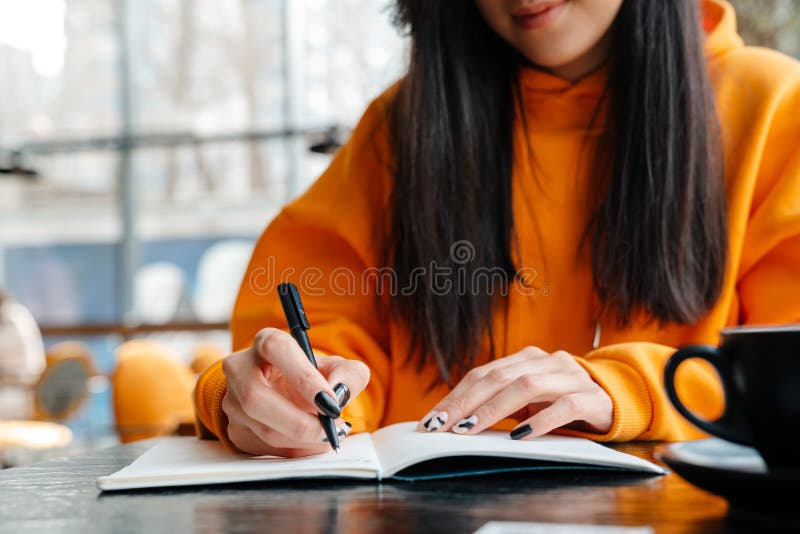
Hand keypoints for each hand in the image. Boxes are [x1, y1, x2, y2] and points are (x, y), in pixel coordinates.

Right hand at [222, 327, 369, 456]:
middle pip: (256, 398)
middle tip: (329, 429)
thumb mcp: (335, 368)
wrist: (288, 393)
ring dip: (301, 440)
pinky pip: (266, 447)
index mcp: (266, 342)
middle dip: (299, 422)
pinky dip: (296, 450)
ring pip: (262, 428)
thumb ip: (349, 375)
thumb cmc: (311, 376)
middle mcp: (241, 368)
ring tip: (328, 435)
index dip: (303, 377)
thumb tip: (339, 393)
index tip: (329, 401)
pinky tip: (313, 443)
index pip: (276, 349)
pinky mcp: (235, 427)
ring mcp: (233, 400)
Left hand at [417, 347, 611, 438]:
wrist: (615, 402)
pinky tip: (520, 435)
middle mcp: (546, 361)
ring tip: (470, 430)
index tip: (433, 418)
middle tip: (442, 426)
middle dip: (465, 402)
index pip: (483, 374)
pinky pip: (564, 406)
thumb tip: (454, 422)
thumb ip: (499, 403)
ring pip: (527, 386)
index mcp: (526, 358)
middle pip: (499, 377)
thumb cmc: (561, 404)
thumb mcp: (528, 402)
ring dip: (494, 409)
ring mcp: (570, 376)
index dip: (456, 395)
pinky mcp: (591, 397)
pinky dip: (540, 420)